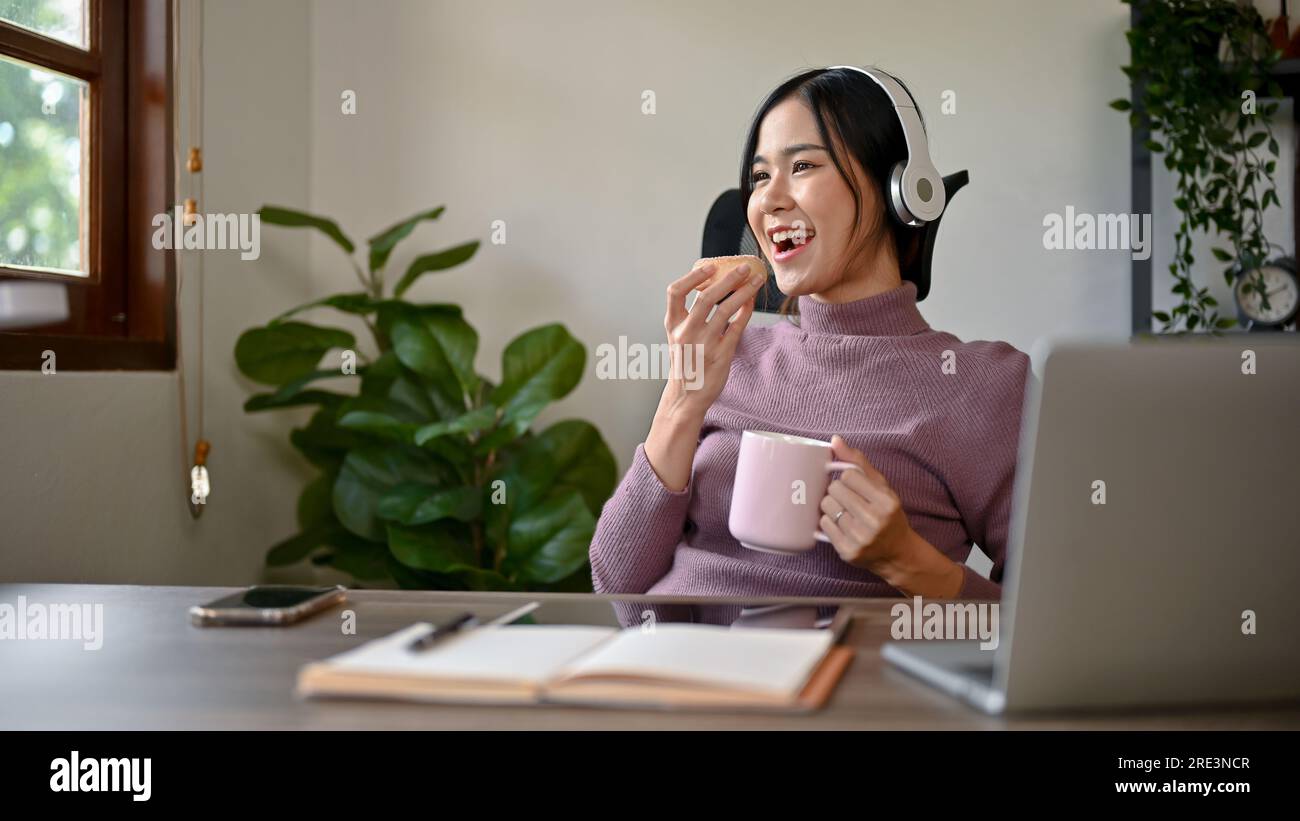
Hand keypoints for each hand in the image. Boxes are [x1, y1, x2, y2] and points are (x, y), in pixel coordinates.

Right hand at [660, 259, 764, 418]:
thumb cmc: (685, 363)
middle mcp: (686, 333)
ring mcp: (704, 344)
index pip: (675, 292)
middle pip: (706, 297)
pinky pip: (737, 327)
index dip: (692, 277)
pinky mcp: (721, 354)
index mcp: (673, 326)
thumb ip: (689, 315)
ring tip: (756, 280)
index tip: (709, 267)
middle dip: (728, 278)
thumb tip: (712, 286)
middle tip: (745, 267)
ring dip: (743, 291)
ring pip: (725, 309)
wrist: (686, 396)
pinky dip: (746, 311)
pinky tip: (752, 302)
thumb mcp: (678, 337)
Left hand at [818, 435, 916, 571]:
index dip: (848, 479)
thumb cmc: (888, 515)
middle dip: (838, 492)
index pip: (848, 476)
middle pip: (834, 490)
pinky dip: (829, 521)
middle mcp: (874, 520)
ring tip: (845, 512)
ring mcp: (860, 538)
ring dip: (832, 506)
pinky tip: (841, 524)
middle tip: (848, 500)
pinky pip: (823, 525)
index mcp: (886, 502)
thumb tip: (835, 440)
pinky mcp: (847, 551)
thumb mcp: (882, 486)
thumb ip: (858, 462)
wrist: (896, 553)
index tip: (854, 486)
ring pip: (826, 506)